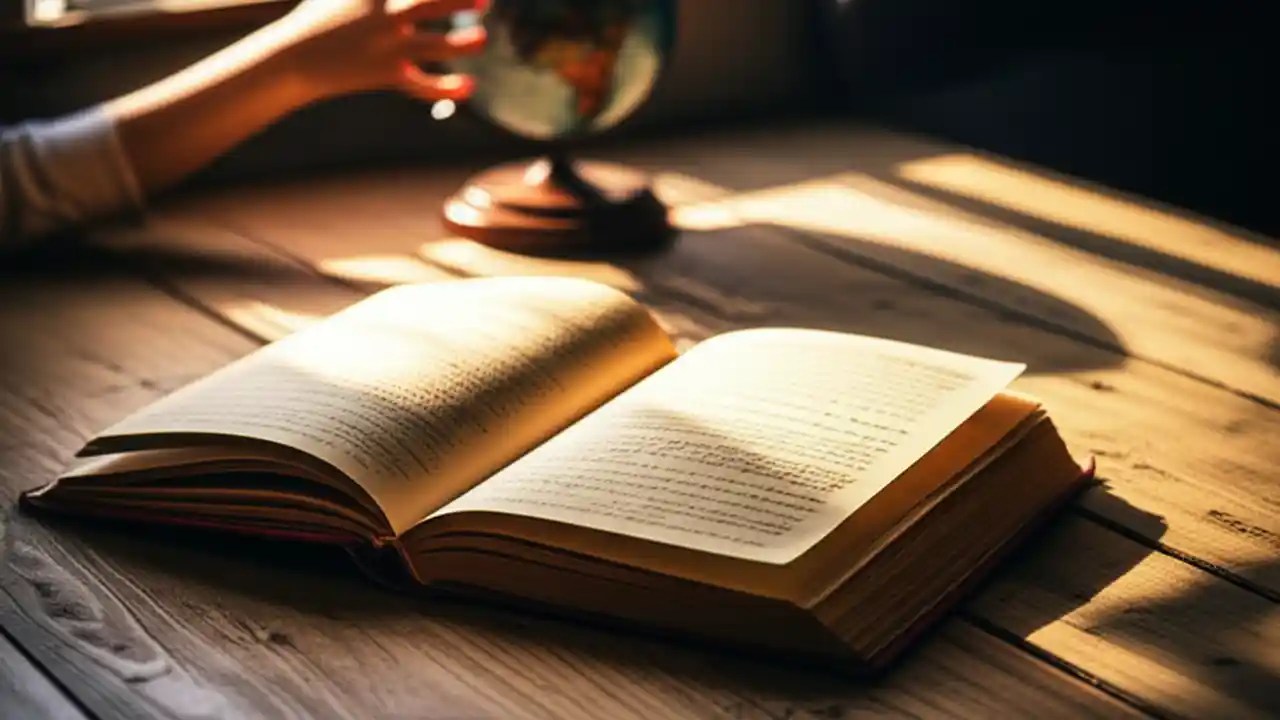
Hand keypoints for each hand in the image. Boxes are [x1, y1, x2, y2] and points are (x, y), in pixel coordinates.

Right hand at [276, 0, 487, 103]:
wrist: (293, 58)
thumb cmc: (318, 19)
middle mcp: (386, 14)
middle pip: (432, 3)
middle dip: (460, 0)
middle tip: (485, 0)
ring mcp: (387, 45)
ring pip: (436, 46)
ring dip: (462, 44)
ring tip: (481, 39)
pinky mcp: (386, 73)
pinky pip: (422, 85)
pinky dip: (447, 88)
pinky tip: (469, 87)